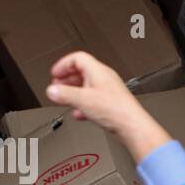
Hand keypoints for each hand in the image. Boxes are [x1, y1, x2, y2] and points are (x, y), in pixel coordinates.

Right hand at [46, 51, 170, 160]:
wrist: (132, 126)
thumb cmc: (115, 110)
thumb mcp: (82, 100)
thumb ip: (64, 94)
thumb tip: (52, 90)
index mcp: (98, 71)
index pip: (77, 58)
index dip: (63, 64)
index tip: (55, 73)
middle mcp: (104, 78)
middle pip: (81, 71)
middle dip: (66, 79)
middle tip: (57, 86)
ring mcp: (108, 90)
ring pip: (86, 86)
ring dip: (73, 92)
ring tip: (64, 99)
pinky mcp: (110, 103)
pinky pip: (92, 99)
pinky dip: (82, 103)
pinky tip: (79, 113)